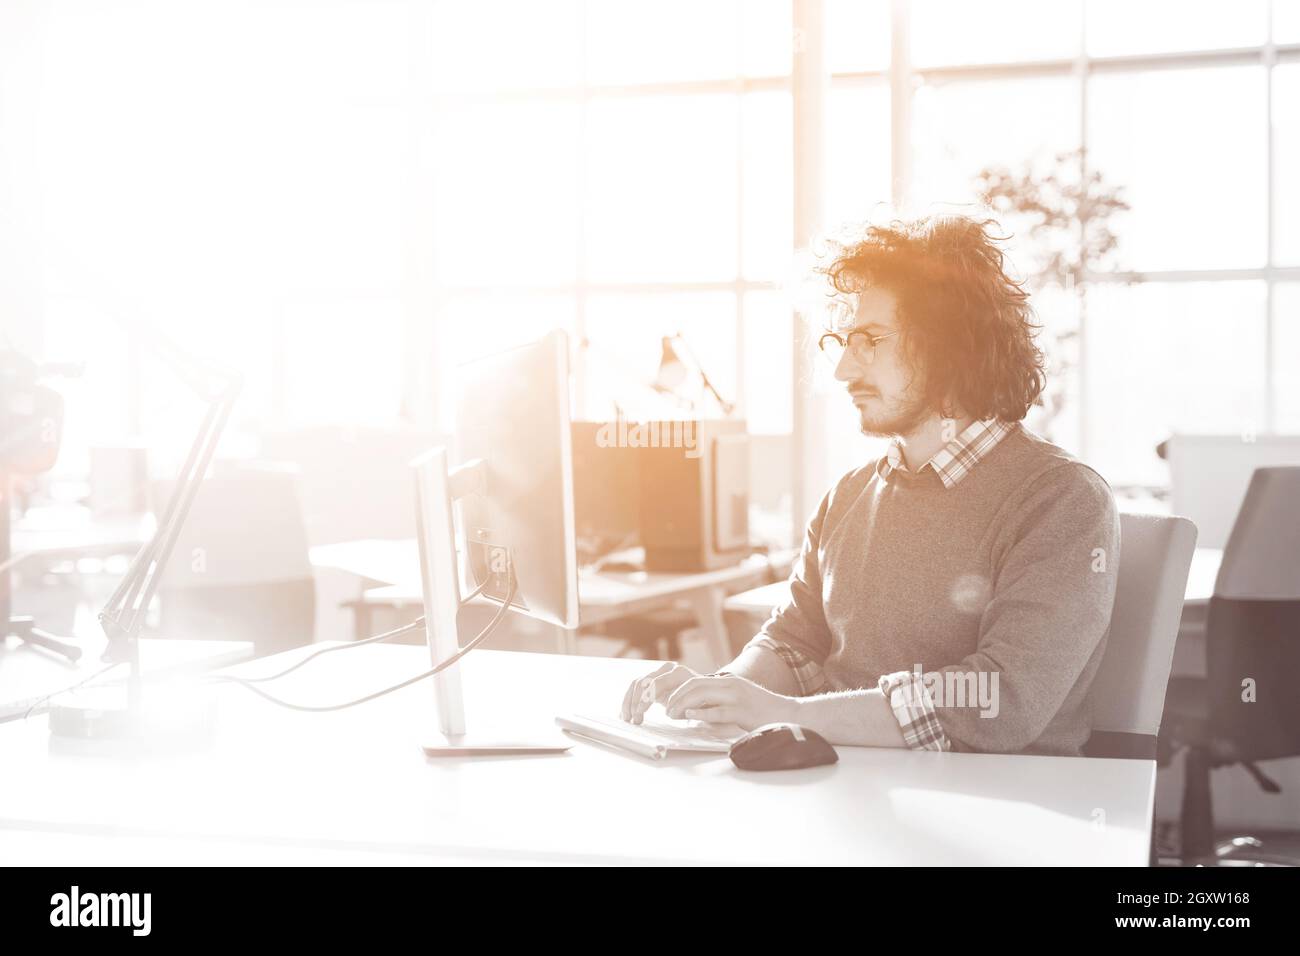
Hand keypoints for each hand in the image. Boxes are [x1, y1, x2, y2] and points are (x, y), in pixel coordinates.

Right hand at [620, 662, 699, 724]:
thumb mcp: (694, 706)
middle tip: (633, 720)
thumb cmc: (699, 702)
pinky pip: (636, 686)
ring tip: (627, 719)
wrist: (702, 692)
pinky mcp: (652, 679)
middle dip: (635, 702)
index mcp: (678, 673)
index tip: (639, 714)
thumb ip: (684, 708)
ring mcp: (659, 672)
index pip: (656, 683)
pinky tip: (625, 713)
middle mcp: (667, 669)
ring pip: (637, 684)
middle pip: (643, 682)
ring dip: (629, 702)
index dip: (646, 699)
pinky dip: (629, 700)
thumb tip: (669, 714)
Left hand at [663, 674, 798, 730]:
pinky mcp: (744, 711)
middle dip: (677, 698)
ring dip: (684, 705)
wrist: (788, 715)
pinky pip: (719, 711)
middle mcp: (731, 685)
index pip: (696, 681)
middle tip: (667, 712)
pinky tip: (692, 718)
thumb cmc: (762, 712)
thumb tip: (695, 710)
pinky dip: (703, 714)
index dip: (678, 691)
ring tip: (674, 716)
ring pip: (703, 695)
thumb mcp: (738, 700)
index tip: (668, 703)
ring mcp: (738, 697)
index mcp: (728, 681)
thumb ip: (719, 701)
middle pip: (695, 685)